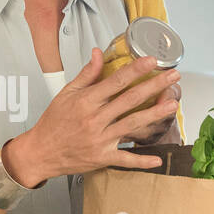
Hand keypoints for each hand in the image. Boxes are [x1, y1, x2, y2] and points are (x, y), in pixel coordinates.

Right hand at [1, 48, 180, 186]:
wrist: (40, 152)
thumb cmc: (53, 123)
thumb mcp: (65, 94)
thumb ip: (86, 74)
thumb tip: (98, 53)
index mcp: (85, 102)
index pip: (115, 81)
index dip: (135, 70)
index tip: (152, 61)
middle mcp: (94, 120)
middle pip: (130, 100)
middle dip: (154, 86)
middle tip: (173, 77)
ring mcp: (100, 140)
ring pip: (132, 125)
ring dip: (154, 114)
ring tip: (172, 104)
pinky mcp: (102, 158)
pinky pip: (125, 159)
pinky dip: (142, 160)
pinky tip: (158, 158)